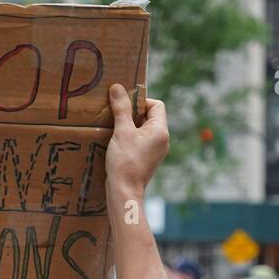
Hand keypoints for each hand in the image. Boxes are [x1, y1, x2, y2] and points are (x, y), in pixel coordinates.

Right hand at [106, 84, 167, 198]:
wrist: (124, 192)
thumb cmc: (125, 161)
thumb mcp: (121, 131)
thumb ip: (121, 108)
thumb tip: (117, 87)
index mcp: (160, 130)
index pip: (156, 105)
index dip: (140, 101)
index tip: (124, 106)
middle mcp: (162, 140)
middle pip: (150, 117)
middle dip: (133, 114)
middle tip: (117, 116)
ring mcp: (156, 151)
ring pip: (144, 130)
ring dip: (130, 127)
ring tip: (115, 130)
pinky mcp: (148, 160)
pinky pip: (141, 142)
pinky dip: (130, 139)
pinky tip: (117, 143)